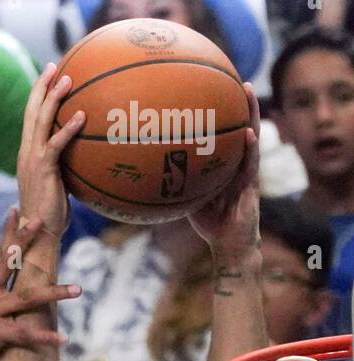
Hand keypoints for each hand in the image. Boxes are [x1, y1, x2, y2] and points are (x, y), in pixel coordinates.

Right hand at [0, 209, 79, 360]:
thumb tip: (19, 291)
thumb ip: (1, 302)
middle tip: (40, 221)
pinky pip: (24, 334)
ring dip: (54, 293)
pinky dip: (44, 337)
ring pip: (27, 299)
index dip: (8, 233)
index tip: (15, 209)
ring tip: (78, 290)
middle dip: (24, 241)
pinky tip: (62, 340)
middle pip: (9, 264)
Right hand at [16, 63, 85, 237]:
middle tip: (54, 65)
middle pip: (32, 112)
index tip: (48, 76)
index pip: (30, 119)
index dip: (37, 95)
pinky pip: (56, 144)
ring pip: (42, 122)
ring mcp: (33, 160)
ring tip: (68, 80)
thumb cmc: (50, 214)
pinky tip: (82, 116)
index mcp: (27, 154)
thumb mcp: (56, 184)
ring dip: (54, 98)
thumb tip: (81, 156)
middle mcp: (26, 153)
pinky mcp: (44, 170)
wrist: (37, 235)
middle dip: (42, 87)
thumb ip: (62, 166)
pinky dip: (69, 128)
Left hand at [187, 85, 260, 259]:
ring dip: (250, 113)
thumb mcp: (186, 200)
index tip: (210, 87)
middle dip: (237, 102)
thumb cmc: (209, 224)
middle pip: (238, 126)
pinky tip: (248, 133)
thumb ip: (173, 186)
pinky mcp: (253, 184)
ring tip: (246, 90)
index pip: (222, 132)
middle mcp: (237, 162)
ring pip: (250, 136)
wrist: (229, 245)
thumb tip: (144, 176)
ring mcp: (247, 170)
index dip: (218, 111)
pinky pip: (251, 163)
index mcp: (223, 163)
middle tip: (233, 77)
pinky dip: (250, 147)